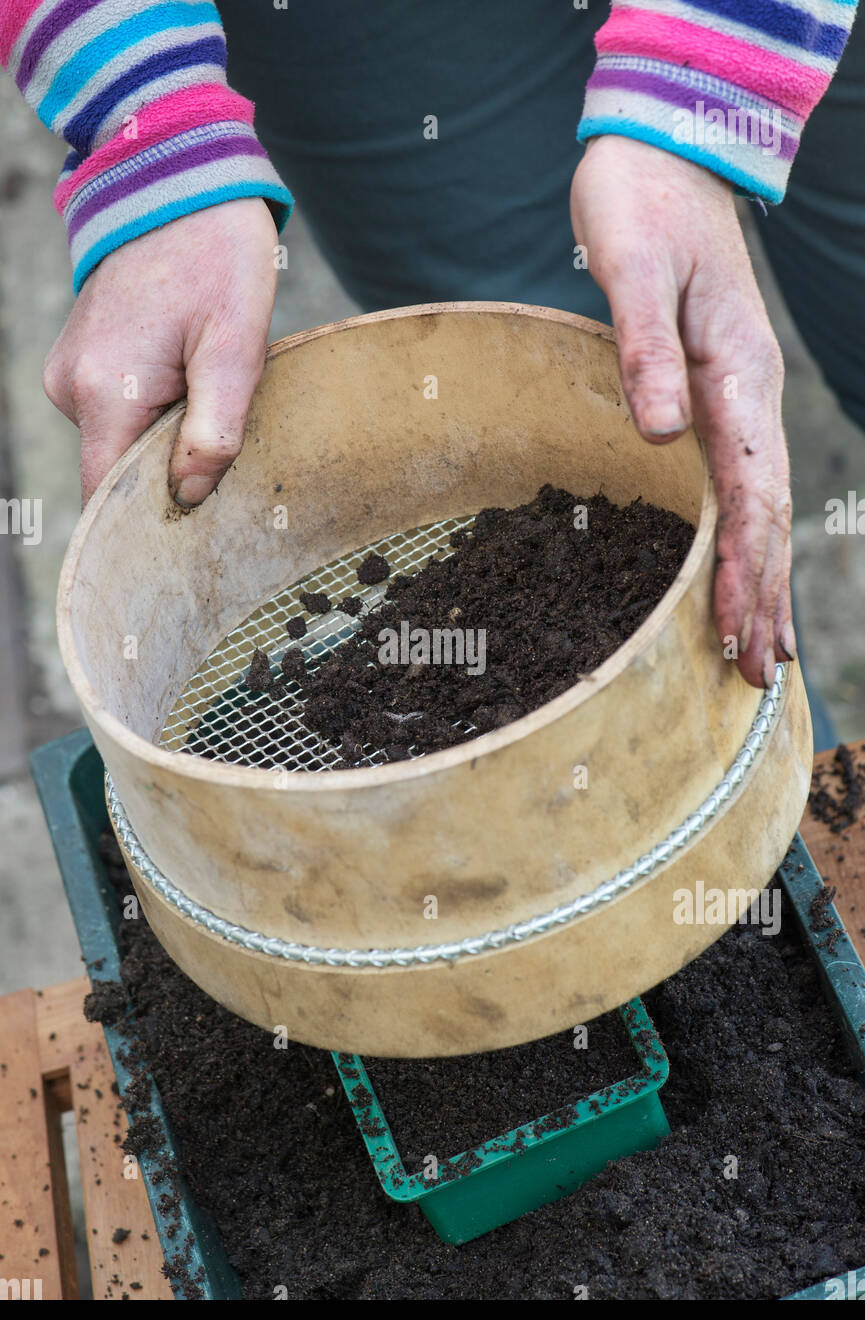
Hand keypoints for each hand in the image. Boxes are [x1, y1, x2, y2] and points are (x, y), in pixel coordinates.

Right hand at [43, 198, 278, 507]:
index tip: (198, 530)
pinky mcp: (80, 360)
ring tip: (209, 383)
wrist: (178, 179)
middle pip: (120, 472)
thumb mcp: (236, 347)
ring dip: (169, 434)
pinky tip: (188, 370)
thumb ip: (215, 430)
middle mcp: (70, 388)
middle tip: (227, 436)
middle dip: (173, 470)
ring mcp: (69, 372)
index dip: (151, 522)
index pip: (110, 496)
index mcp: (105, 391)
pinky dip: (156, 408)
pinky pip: (119, 411)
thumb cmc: (216, 255)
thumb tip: (190, 496)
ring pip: (123, 441)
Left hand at [571, 135, 793, 689]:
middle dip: (762, 599)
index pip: (747, 494)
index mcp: (736, 374)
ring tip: (761, 654)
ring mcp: (740, 400)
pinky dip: (744, 542)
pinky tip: (738, 576)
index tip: (731, 633)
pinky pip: (739, 485)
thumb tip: (662, 433)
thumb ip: (644, 351)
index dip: (741, 570)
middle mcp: (750, 397)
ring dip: (762, 582)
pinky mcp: (719, 397)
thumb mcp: (631, 268)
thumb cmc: (642, 204)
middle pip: (767, 517)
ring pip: (760, 509)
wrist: (666, 155)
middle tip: (757, 679)